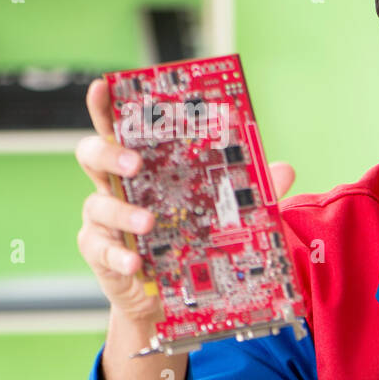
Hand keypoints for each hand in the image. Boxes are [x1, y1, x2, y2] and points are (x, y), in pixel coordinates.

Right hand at [75, 78, 296, 323]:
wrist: (169, 295)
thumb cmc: (192, 239)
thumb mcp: (223, 212)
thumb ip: (252, 191)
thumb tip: (285, 169)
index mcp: (142, 166)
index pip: (118, 128)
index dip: (106, 105)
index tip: (104, 84)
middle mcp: (116, 187)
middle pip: (93, 155)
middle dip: (110, 154)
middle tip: (136, 163)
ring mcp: (103, 220)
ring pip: (98, 204)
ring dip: (124, 211)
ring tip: (149, 222)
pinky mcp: (100, 253)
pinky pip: (101, 250)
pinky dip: (119, 255)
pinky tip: (137, 263)